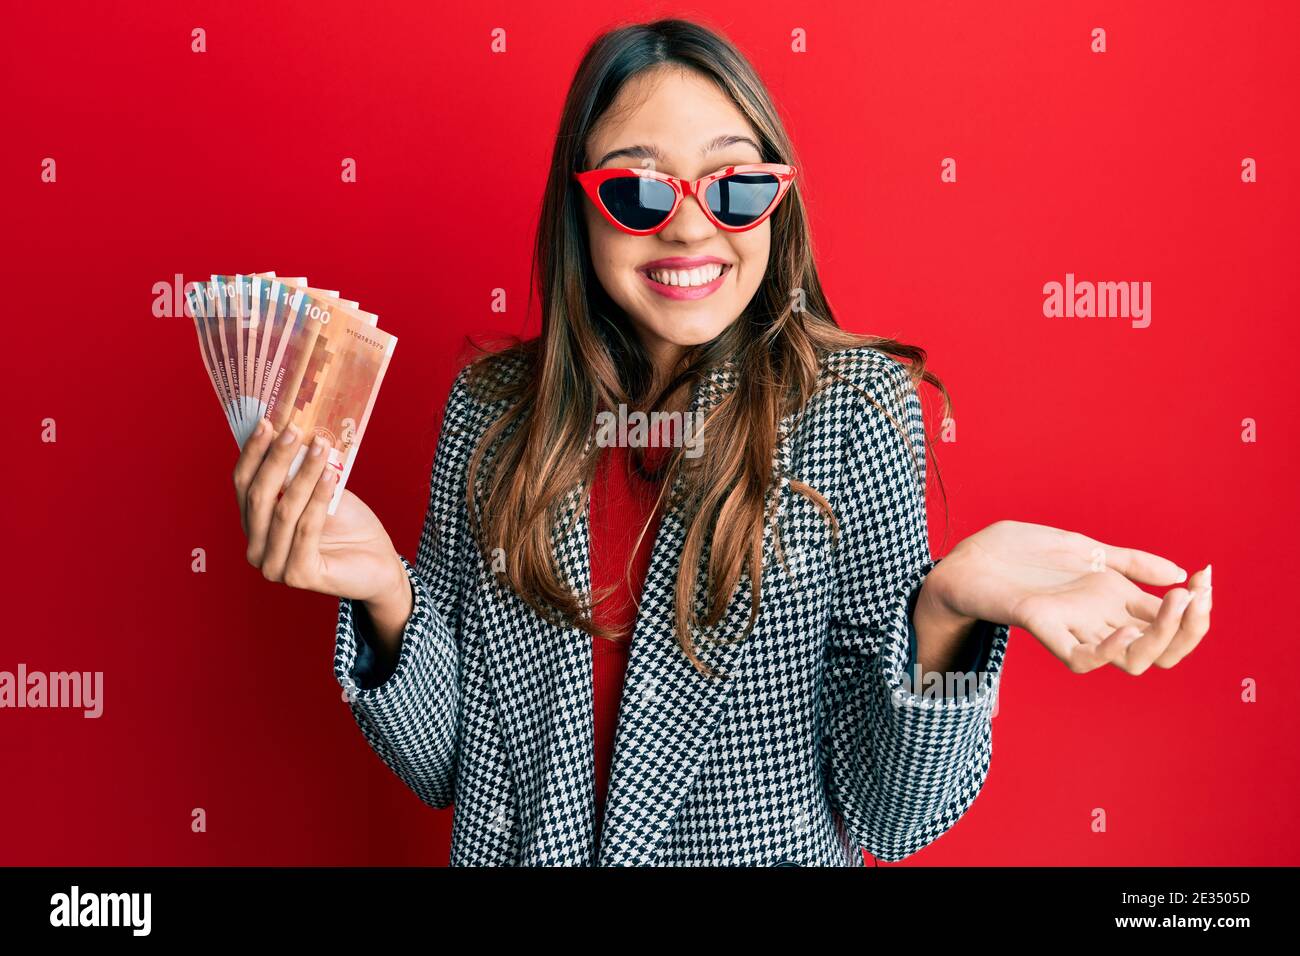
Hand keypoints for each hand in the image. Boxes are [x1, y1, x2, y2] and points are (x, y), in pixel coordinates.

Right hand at [232, 419, 407, 607]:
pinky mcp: (299, 576)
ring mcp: (275, 567)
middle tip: (294, 429)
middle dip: (277, 459)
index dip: (253, 453)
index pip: (243, 485)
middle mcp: (257, 550)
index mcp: (255, 527)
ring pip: (284, 511)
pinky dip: (319, 499)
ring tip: (321, 446)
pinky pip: (306, 529)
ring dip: (304, 474)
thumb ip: (299, 473)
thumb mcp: (318, 491)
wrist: (378, 562)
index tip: (267, 423)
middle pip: (258, 496)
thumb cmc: (347, 527)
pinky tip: (332, 476)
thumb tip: (291, 431)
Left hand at [924, 520, 1211, 674]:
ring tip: (1174, 604)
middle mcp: (1098, 620)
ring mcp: (1074, 626)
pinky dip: (1106, 653)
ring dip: (1161, 637)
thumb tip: (1180, 572)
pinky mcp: (1042, 625)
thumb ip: (1130, 562)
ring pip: (1132, 659)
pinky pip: (1080, 659)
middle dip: (1190, 625)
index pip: (1169, 621)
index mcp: (1113, 601)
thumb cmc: (1022, 555)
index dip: (1196, 608)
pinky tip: (1122, 634)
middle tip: (1195, 595)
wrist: (969, 557)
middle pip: (1161, 647)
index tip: (1206, 577)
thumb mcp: (1085, 550)